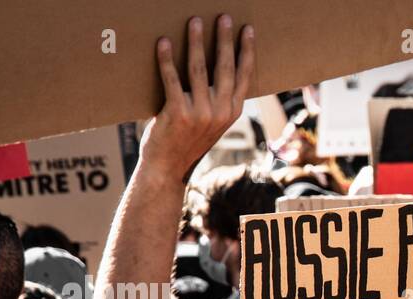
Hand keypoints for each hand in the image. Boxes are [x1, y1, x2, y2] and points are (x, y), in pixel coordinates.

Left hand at [139, 15, 254, 182]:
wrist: (167, 167)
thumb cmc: (186, 141)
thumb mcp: (210, 123)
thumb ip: (216, 101)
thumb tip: (213, 67)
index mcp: (232, 112)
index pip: (244, 76)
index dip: (246, 52)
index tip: (247, 30)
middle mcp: (220, 112)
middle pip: (225, 67)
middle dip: (225, 39)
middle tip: (224, 16)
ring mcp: (200, 113)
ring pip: (199, 69)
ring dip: (197, 42)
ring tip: (194, 21)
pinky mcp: (178, 113)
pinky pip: (172, 79)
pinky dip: (167, 59)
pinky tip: (164, 42)